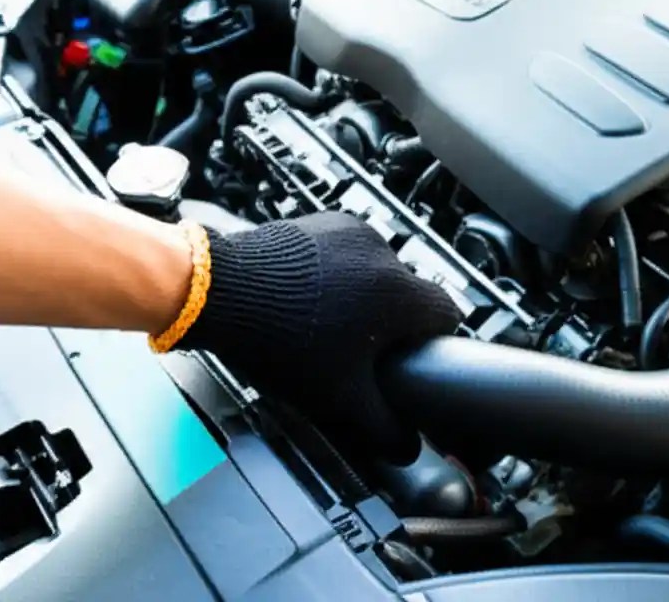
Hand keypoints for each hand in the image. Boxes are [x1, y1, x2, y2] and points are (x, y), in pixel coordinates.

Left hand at [177, 212, 462, 462]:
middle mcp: (382, 253)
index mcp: (400, 293)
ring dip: (359, 297)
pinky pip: (343, 252)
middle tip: (356, 352)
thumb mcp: (339, 399)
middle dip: (388, 324)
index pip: (448, 315)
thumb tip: (405, 447)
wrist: (220, 292)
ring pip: (374, 272)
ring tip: (322, 326)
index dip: (433, 342)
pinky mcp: (320, 222)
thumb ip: (382, 428)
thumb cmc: (277, 338)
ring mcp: (350, 231)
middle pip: (407, 295)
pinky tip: (304, 299)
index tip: (413, 357)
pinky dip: (332, 274)